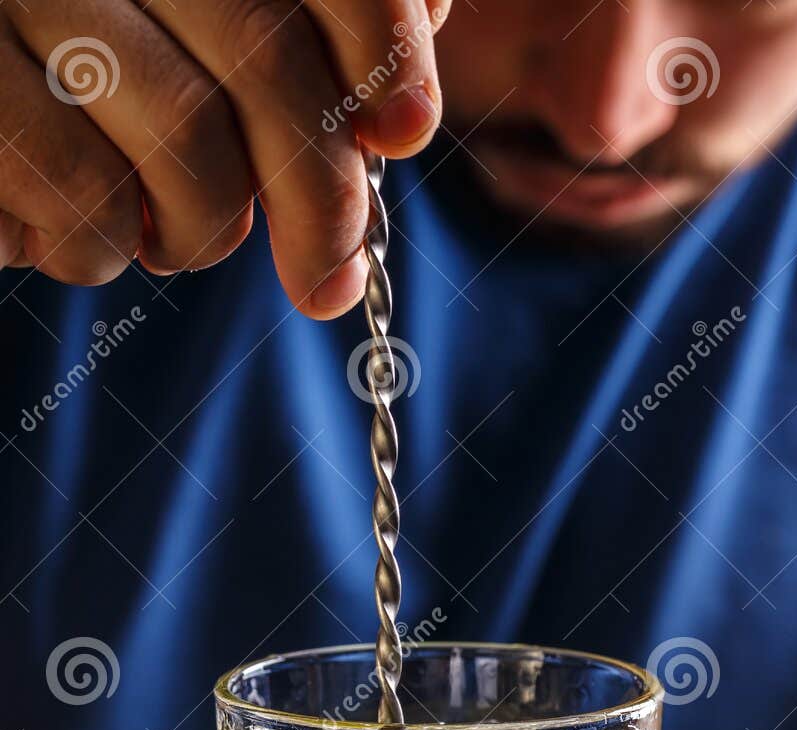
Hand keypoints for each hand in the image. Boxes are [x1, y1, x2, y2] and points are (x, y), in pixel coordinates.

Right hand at [0, 0, 447, 313]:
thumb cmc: (69, 100)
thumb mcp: (187, 54)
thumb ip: (283, 50)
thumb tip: (401, 107)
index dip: (380, 42)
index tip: (404, 131)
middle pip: (266, 52)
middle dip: (322, 194)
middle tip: (331, 279)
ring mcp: (15, 0)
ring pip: (188, 135)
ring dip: (201, 230)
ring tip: (165, 235)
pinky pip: (90, 199)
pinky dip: (104, 249)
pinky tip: (79, 230)